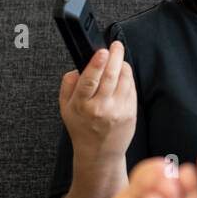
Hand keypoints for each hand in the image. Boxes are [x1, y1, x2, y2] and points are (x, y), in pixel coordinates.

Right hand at [58, 41, 136, 162]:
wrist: (99, 152)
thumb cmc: (81, 127)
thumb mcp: (65, 107)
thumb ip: (68, 84)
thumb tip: (79, 66)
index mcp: (81, 105)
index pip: (89, 81)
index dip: (96, 64)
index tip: (102, 51)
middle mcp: (100, 108)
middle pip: (110, 77)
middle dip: (115, 57)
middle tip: (116, 45)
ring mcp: (117, 111)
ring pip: (124, 80)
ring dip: (123, 65)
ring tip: (118, 57)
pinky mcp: (130, 113)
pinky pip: (131, 89)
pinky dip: (128, 77)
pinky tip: (123, 72)